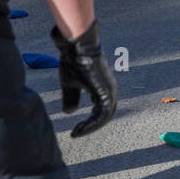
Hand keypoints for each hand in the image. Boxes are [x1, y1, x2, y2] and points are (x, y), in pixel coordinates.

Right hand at [50, 21, 116, 136]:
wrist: (76, 46)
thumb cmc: (73, 61)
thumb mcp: (69, 83)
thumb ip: (71, 97)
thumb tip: (69, 112)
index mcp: (103, 88)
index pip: (101, 111)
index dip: (90, 122)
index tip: (76, 130)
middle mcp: (110, 89)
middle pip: (105, 115)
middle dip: (91, 126)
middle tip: (76, 132)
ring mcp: (109, 89)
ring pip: (105, 115)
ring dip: (92, 126)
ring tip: (77, 132)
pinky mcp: (105, 89)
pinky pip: (103, 112)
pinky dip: (93, 122)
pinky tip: (80, 128)